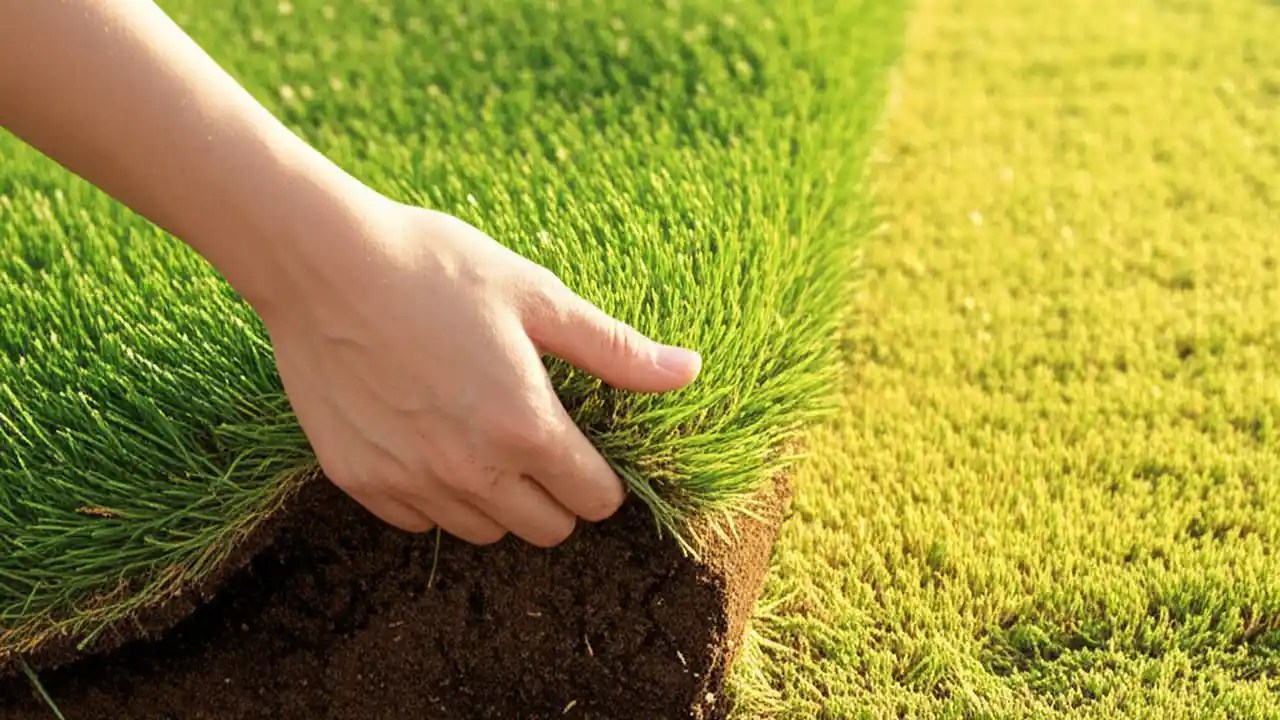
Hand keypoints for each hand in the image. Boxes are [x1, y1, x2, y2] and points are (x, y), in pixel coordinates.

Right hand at [255, 198, 701, 546]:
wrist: (324, 263)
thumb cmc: (438, 269)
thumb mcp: (538, 298)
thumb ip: (615, 350)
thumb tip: (689, 372)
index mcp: (526, 429)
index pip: (595, 501)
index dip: (601, 475)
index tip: (585, 446)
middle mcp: (471, 472)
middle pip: (546, 531)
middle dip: (556, 494)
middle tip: (536, 441)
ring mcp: (411, 483)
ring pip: (483, 531)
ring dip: (496, 499)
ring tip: (479, 434)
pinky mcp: (360, 482)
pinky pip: (420, 520)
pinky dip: (434, 494)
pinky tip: (426, 438)